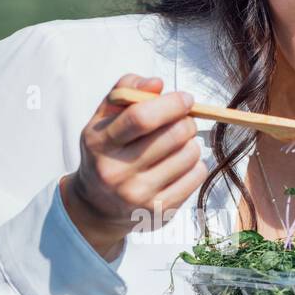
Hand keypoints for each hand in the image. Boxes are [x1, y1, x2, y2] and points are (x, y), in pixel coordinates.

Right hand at [60, 74, 207, 259]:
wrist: (97, 207)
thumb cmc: (106, 152)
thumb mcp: (103, 119)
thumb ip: (125, 91)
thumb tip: (157, 84)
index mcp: (101, 143)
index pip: (141, 118)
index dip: (171, 104)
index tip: (185, 99)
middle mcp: (117, 172)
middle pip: (172, 135)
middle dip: (186, 121)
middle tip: (184, 120)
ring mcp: (139, 194)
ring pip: (189, 155)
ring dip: (191, 143)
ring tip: (178, 145)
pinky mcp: (159, 210)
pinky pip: (196, 176)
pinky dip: (196, 164)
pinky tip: (181, 164)